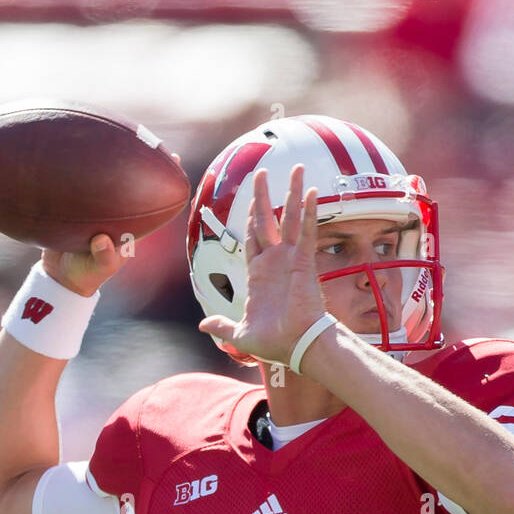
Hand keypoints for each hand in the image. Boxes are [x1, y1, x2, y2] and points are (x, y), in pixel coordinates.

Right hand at [44, 152, 182, 296]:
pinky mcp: (79, 203)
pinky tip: (80, 144)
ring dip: (115, 157)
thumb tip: (103, 241)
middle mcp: (118, 213)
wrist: (59, 274)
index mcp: (129, 226)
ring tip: (121, 131)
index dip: (164, 181)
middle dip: (144, 160)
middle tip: (155, 138)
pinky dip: (85, 165)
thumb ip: (103, 258)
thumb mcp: (97, 269)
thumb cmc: (85, 274)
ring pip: (110, 178)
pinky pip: (85, 180)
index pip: (151, 200)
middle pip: (133, 183)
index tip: (175, 159)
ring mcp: (99, 206)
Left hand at [198, 164, 326, 364]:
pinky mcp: (304, 261)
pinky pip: (307, 231)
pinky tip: (311, 190)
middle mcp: (275, 262)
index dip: (250, 217)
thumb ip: (222, 326)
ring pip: (290, 218)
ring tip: (296, 167)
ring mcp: (290, 259)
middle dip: (264, 195)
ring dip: (292, 192)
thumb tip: (203, 326)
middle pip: (267, 220)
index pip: (252, 237)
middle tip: (263, 171)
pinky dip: (309, 211)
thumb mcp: (241, 333)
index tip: (252, 199)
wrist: (297, 346)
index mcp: (259, 275)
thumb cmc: (275, 342)